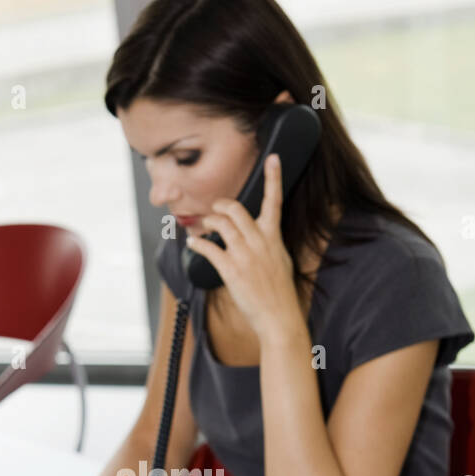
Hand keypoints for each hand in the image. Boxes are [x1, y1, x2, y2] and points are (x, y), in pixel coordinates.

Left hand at [183, 154, 299, 339]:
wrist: (279, 317)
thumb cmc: (280, 292)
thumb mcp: (281, 261)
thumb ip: (270, 243)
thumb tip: (260, 234)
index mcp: (273, 237)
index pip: (275, 201)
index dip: (273, 177)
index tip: (272, 158)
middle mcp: (259, 242)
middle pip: (235, 209)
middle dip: (219, 205)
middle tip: (213, 209)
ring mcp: (245, 255)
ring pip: (220, 224)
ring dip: (206, 223)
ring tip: (202, 227)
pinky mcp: (231, 270)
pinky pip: (209, 248)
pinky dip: (197, 243)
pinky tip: (193, 244)